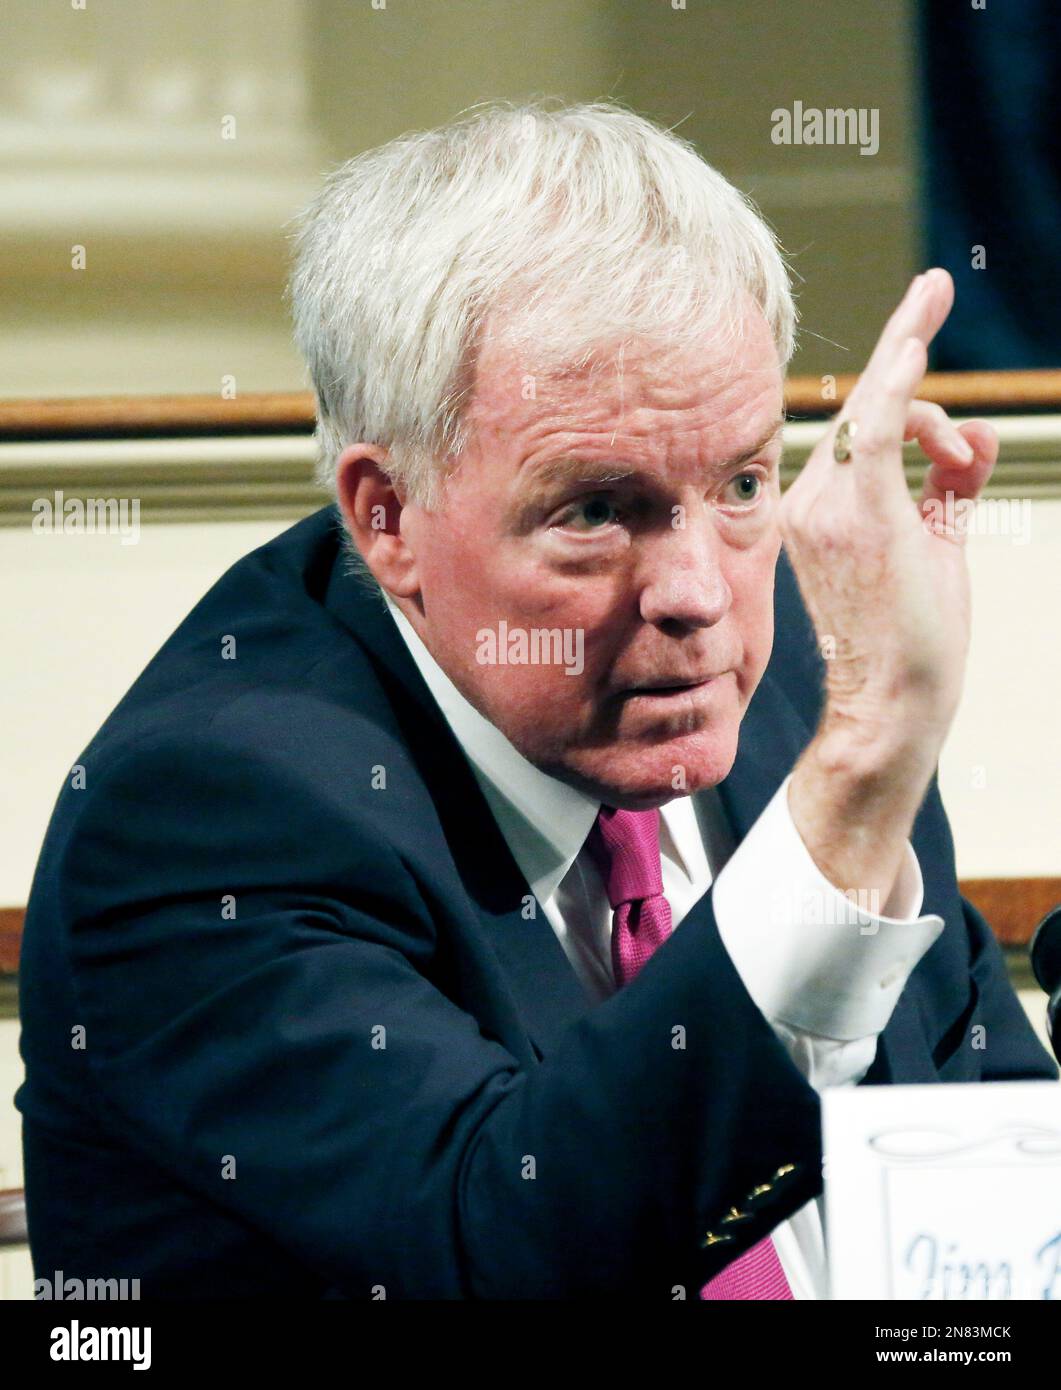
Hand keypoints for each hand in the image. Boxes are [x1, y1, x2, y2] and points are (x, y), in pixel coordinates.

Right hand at [780, 267, 997, 771]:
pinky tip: (916, 346)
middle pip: (866, 407)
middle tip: (936, 283)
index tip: (922, 310)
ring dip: (934, 418)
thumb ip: (953, 486)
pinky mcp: (858, 518)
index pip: (855, 424)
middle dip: (906, 348)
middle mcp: (810, 502)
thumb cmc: (911, 639)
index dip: (891, 367)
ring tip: (960, 455)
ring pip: (880, 416)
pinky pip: (873, 434)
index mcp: (818, 509)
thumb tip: (985, 433)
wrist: (892, 704)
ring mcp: (826, 509)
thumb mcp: (937, 547)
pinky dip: (897, 387)